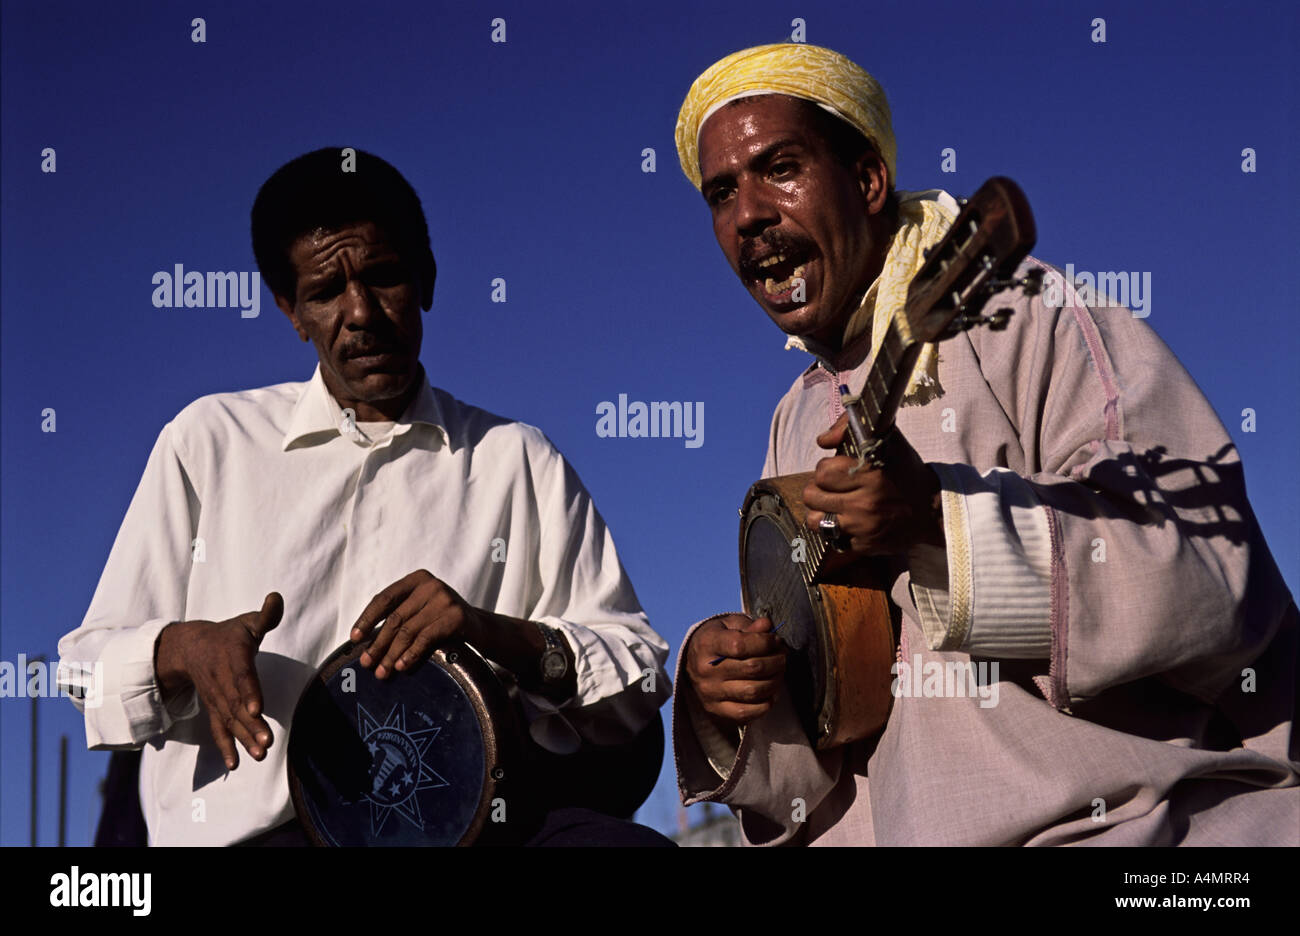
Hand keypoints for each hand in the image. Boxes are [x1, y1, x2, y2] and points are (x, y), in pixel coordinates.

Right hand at [154, 592, 282, 769]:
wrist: (190, 648)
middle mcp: (223, 681)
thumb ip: (265, 615)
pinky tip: (234, 765)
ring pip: (230, 721)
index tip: (257, 708)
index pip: (242, 676)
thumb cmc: (228, 635)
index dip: (249, 692)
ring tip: (260, 755)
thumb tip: (276, 599)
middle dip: (251, 725)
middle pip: (236, 705)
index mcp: (233, 657)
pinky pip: (219, 729)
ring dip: (244, 739)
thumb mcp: (246, 622)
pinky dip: (226, 747)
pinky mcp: (215, 709)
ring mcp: (217, 698)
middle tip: (266, 743)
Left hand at [352, 570, 480, 678]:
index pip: (385, 598)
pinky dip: (411, 655)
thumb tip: (365, 641)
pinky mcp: (455, 617)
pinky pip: (425, 639)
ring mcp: (444, 600)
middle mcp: (430, 585)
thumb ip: (399, 615)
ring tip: (382, 672)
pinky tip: (402, 666)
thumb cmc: (442, 621)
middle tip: (366, 663)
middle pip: (395, 618)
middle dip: (378, 643)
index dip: (367, 619)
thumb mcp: (421, 609)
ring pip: (408, 631)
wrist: (479, 627)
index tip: (354, 638)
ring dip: (391, 654)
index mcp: (417, 579)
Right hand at [685, 614, 785, 725]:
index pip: (741, 645)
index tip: (776, 640)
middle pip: (752, 669)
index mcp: (707, 644)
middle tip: (782, 656)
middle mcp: (706, 670)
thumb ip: (749, 626)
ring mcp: (710, 692)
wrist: (694, 661)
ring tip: (779, 672)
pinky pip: (746, 713)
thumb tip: (767, 626)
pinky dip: (765, 703)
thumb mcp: (730, 625)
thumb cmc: (718, 639)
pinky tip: (770, 692)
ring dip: (775, 681)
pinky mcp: (715, 709)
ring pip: (753, 691)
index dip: (765, 642)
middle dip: (776, 661)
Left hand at [802, 415, 943, 554]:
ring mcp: (863, 528)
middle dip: (819, 489)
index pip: (823, 472)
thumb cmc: (905, 472)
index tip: (838, 470)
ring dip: (820, 510)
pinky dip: (834, 529)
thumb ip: (849, 427)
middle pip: (812, 495)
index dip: (826, 468)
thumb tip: (822, 440)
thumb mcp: (888, 440)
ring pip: (813, 520)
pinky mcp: (862, 546)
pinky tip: (847, 520)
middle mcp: (866, 503)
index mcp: (872, 475)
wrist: (932, 511)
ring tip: (834, 504)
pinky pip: (829, 539)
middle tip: (834, 487)